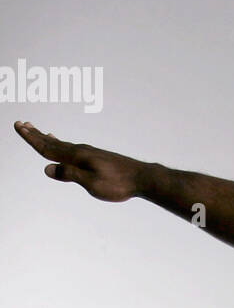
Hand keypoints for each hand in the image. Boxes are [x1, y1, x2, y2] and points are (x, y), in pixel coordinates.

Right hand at [13, 120, 146, 201]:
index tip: (18, 127)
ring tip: (38, 131)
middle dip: (36, 135)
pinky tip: (64, 145)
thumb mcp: (92, 184)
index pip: (48, 148)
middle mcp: (81, 151)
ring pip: (63, 145)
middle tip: (21, 124)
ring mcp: (89, 153)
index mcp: (77, 156)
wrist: (141, 178)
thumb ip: (70, 174)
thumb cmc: (118, 184)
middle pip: (53, 143)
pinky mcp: (96, 157)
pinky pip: (73, 148)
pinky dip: (63, 144)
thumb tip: (47, 168)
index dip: (32, 139)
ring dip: (48, 138)